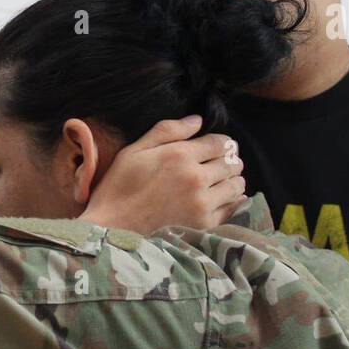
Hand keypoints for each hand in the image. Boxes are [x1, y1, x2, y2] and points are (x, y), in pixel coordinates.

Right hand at [79, 115, 244, 233]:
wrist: (112, 228)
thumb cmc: (119, 187)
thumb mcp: (134, 150)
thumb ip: (167, 130)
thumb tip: (197, 120)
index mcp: (180, 155)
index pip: (220, 143)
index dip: (222, 143)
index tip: (218, 146)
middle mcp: (196, 178)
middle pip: (232, 163)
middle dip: (229, 160)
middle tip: (221, 164)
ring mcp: (201, 203)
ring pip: (235, 185)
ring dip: (233, 180)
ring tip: (222, 181)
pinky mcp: (203, 224)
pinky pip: (231, 208)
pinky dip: (233, 201)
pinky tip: (225, 198)